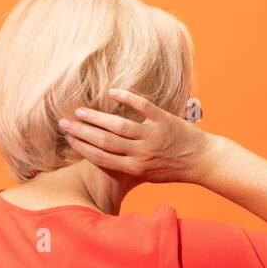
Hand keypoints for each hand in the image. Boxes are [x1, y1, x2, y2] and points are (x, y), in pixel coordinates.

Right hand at [60, 87, 215, 184]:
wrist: (202, 161)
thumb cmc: (173, 169)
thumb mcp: (149, 175)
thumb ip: (127, 167)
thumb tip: (103, 159)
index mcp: (135, 168)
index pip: (101, 157)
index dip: (81, 147)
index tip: (68, 138)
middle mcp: (141, 153)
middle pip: (104, 141)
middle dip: (81, 131)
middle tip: (64, 122)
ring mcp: (152, 136)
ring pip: (118, 126)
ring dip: (96, 117)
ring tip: (80, 110)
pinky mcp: (164, 120)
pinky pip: (142, 107)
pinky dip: (126, 98)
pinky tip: (112, 93)